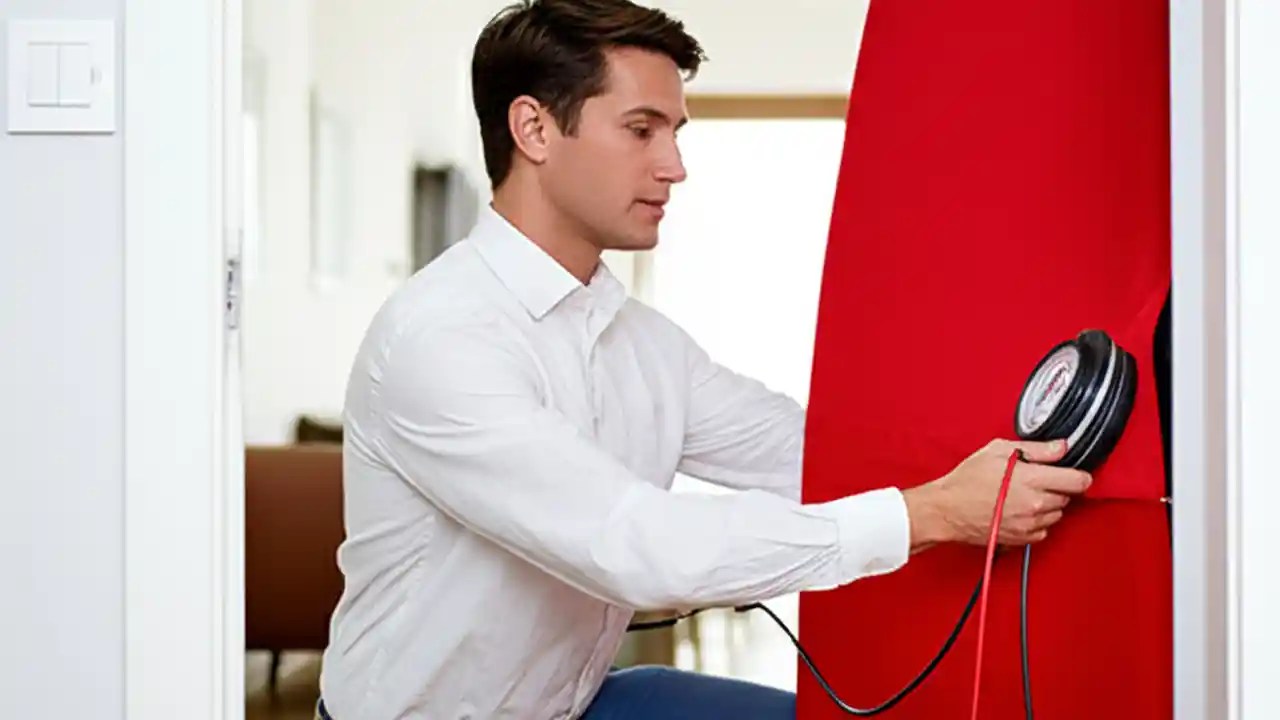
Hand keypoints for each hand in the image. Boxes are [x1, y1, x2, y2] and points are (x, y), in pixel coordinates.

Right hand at [902, 438, 1091, 550]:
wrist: (947, 510)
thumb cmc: (967, 480)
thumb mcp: (998, 451)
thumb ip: (1036, 449)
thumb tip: (1061, 447)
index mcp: (1032, 479)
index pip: (1078, 480)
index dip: (1078, 474)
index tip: (1072, 472)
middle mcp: (1035, 504)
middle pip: (1068, 497)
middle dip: (1057, 488)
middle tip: (1036, 481)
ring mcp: (1030, 524)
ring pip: (1057, 514)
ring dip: (1048, 505)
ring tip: (1025, 496)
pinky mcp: (1023, 539)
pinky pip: (1044, 530)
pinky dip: (1037, 522)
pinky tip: (1020, 511)